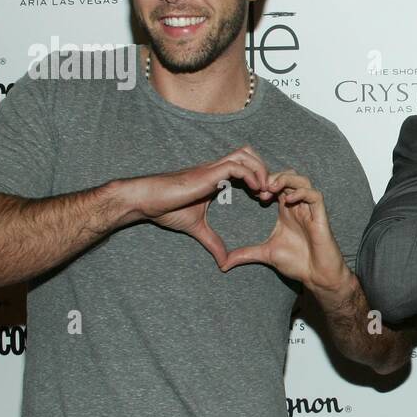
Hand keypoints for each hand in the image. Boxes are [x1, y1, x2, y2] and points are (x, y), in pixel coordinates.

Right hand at [127, 146, 273, 266]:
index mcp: (216, 178)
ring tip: (264, 191)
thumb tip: (224, 263)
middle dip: (264, 169)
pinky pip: (236, 166)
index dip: (259, 178)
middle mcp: (216, 169)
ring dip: (260, 170)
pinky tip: (254, 190)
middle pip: (249, 154)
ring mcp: (212, 168)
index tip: (265, 198)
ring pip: (245, 154)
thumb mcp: (197, 228)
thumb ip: (213, 242)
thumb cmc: (167, 209)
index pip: (245, 167)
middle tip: (269, 193)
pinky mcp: (208, 173)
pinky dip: (250, 175)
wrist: (147, 201)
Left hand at [221, 170, 350, 295]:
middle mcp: (298, 206)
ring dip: (286, 180)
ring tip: (271, 188)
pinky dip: (301, 193)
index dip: (262, 183)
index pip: (275, 185)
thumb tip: (222, 264)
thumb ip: (245, 254)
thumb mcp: (265, 255)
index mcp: (286, 210)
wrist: (316, 276)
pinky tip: (287, 200)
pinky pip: (314, 195)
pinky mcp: (321, 216)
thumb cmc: (297, 263)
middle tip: (258, 188)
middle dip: (272, 177)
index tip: (248, 191)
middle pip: (288, 176)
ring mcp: (310, 210)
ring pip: (302, 180)